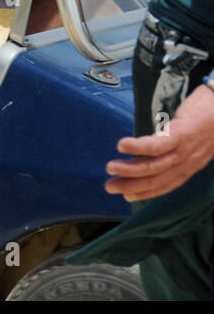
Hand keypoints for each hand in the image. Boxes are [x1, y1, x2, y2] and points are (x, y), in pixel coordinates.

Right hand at [104, 84, 213, 201]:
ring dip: (129, 170)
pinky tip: (121, 146)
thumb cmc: (209, 118)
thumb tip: (159, 154)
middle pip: (157, 180)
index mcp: (190, 165)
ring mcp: (185, 149)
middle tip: (110, 187)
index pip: (167, 185)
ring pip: (154, 166)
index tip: (127, 196)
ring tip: (110, 167)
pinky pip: (155, 145)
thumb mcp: (197, 141)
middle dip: (132, 186)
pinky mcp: (180, 133)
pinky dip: (137, 148)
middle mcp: (188, 162)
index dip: (146, 192)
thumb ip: (180, 150)